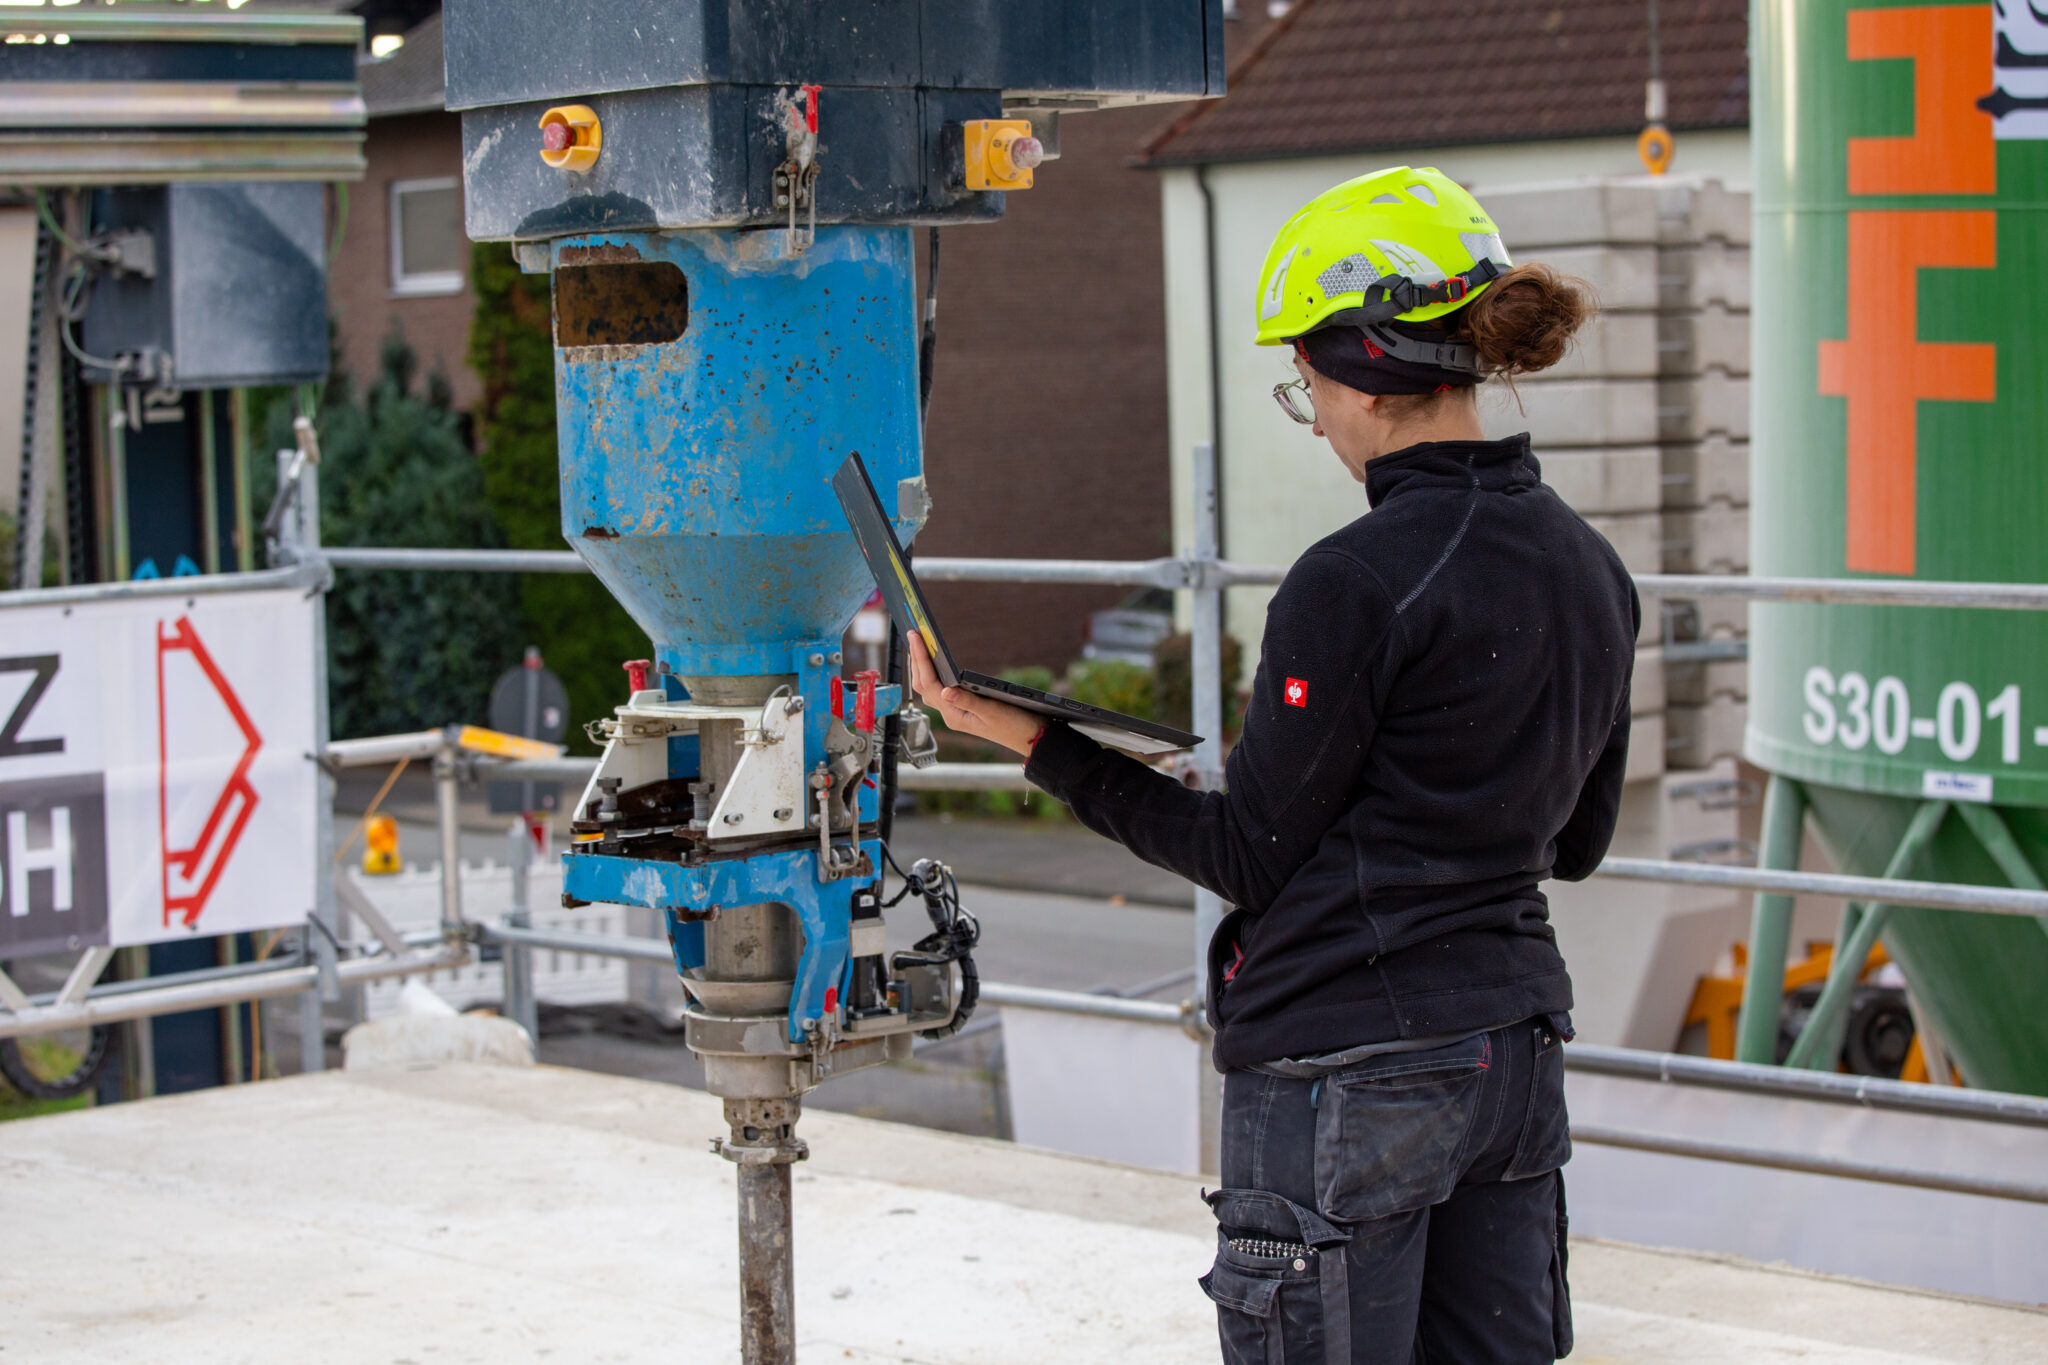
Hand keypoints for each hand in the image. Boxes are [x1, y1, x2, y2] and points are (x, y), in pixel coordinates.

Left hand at [906, 632, 1044, 758]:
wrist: (1031, 738)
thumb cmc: (1015, 726)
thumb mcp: (992, 711)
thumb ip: (968, 701)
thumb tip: (945, 690)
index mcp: (955, 715)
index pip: (930, 683)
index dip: (921, 658)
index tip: (916, 636)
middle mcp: (951, 715)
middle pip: (923, 685)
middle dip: (916, 659)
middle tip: (912, 634)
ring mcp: (955, 713)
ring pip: (929, 688)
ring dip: (921, 667)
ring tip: (918, 645)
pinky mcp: (963, 710)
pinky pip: (939, 690)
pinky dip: (932, 674)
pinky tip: (933, 663)